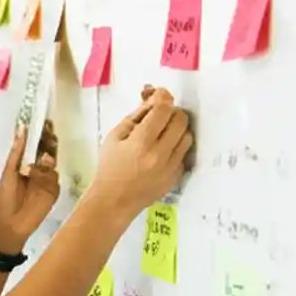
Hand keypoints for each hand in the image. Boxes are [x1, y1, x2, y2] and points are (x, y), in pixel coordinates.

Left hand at [0, 121, 60, 250]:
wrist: (9, 226)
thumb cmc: (4, 200)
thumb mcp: (8, 174)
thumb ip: (16, 154)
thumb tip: (21, 130)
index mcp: (24, 164)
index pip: (34, 145)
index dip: (39, 134)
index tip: (43, 121)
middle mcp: (37, 170)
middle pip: (46, 151)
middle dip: (48, 142)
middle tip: (49, 131)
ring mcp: (46, 181)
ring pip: (51, 164)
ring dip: (48, 158)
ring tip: (43, 156)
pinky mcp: (53, 192)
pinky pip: (55, 180)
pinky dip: (50, 176)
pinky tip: (44, 173)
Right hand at [89, 87, 193, 218]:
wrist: (113, 201)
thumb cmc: (109, 167)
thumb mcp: (113, 137)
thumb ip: (135, 117)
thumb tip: (153, 99)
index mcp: (140, 142)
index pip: (163, 110)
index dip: (163, 97)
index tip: (160, 94)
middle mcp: (160, 154)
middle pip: (180, 120)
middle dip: (172, 112)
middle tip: (161, 115)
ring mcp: (171, 167)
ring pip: (187, 136)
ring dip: (177, 129)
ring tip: (163, 133)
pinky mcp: (176, 176)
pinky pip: (183, 154)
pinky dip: (175, 147)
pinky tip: (162, 151)